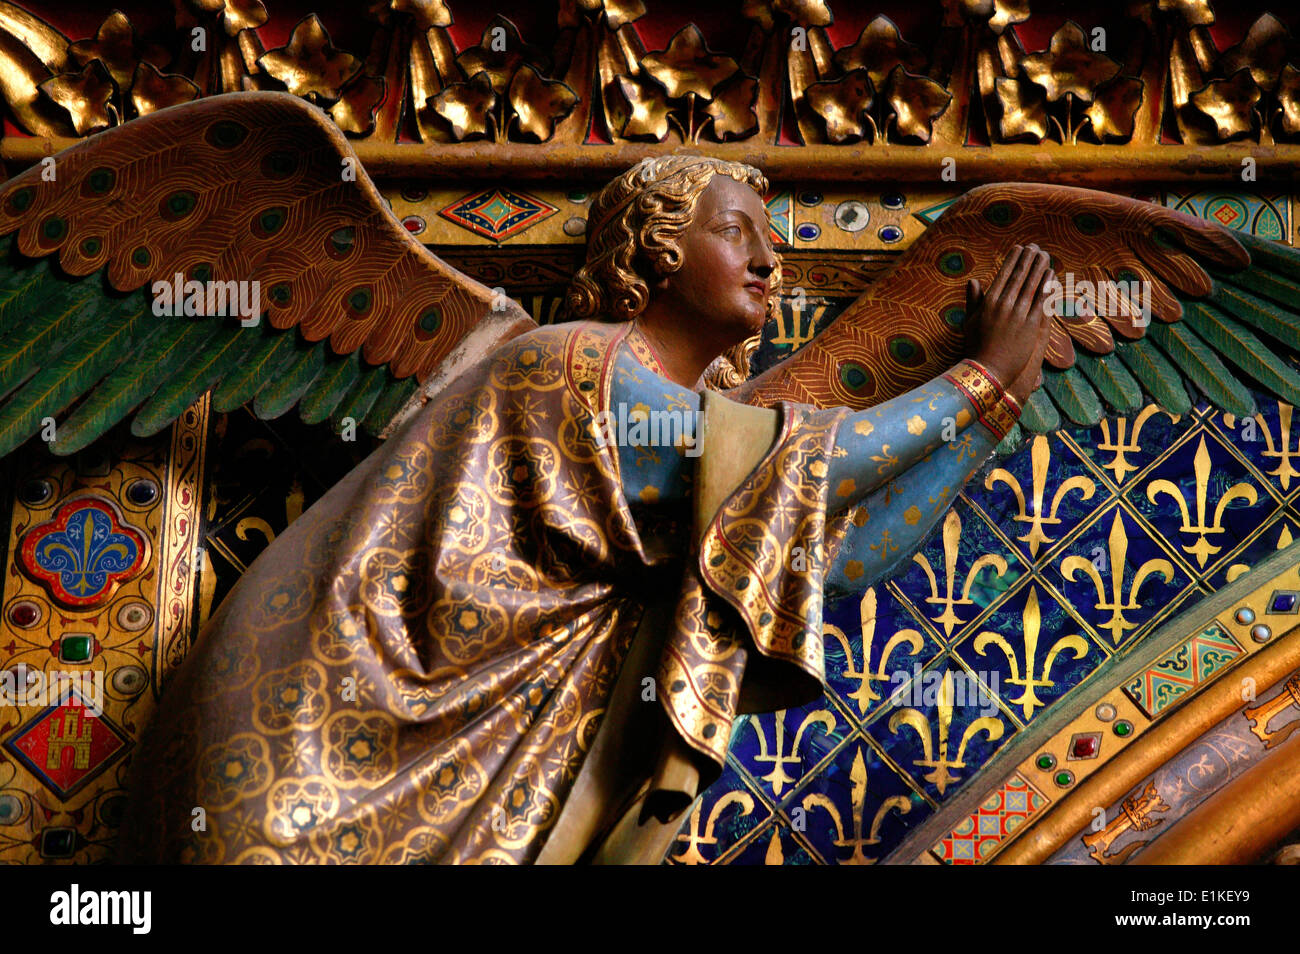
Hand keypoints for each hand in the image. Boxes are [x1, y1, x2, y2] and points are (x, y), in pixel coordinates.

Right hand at [967, 243, 1053, 404]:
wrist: (988, 370)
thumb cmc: (976, 347)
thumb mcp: (970, 321)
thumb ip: (973, 300)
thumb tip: (972, 280)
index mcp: (988, 302)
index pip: (1003, 274)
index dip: (1013, 260)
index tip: (1020, 248)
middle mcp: (1004, 305)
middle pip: (1020, 276)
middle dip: (1029, 259)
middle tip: (1036, 247)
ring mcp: (1018, 315)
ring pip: (1032, 285)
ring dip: (1040, 268)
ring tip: (1045, 256)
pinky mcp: (1031, 326)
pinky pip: (1041, 302)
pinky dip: (1047, 287)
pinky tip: (1052, 276)